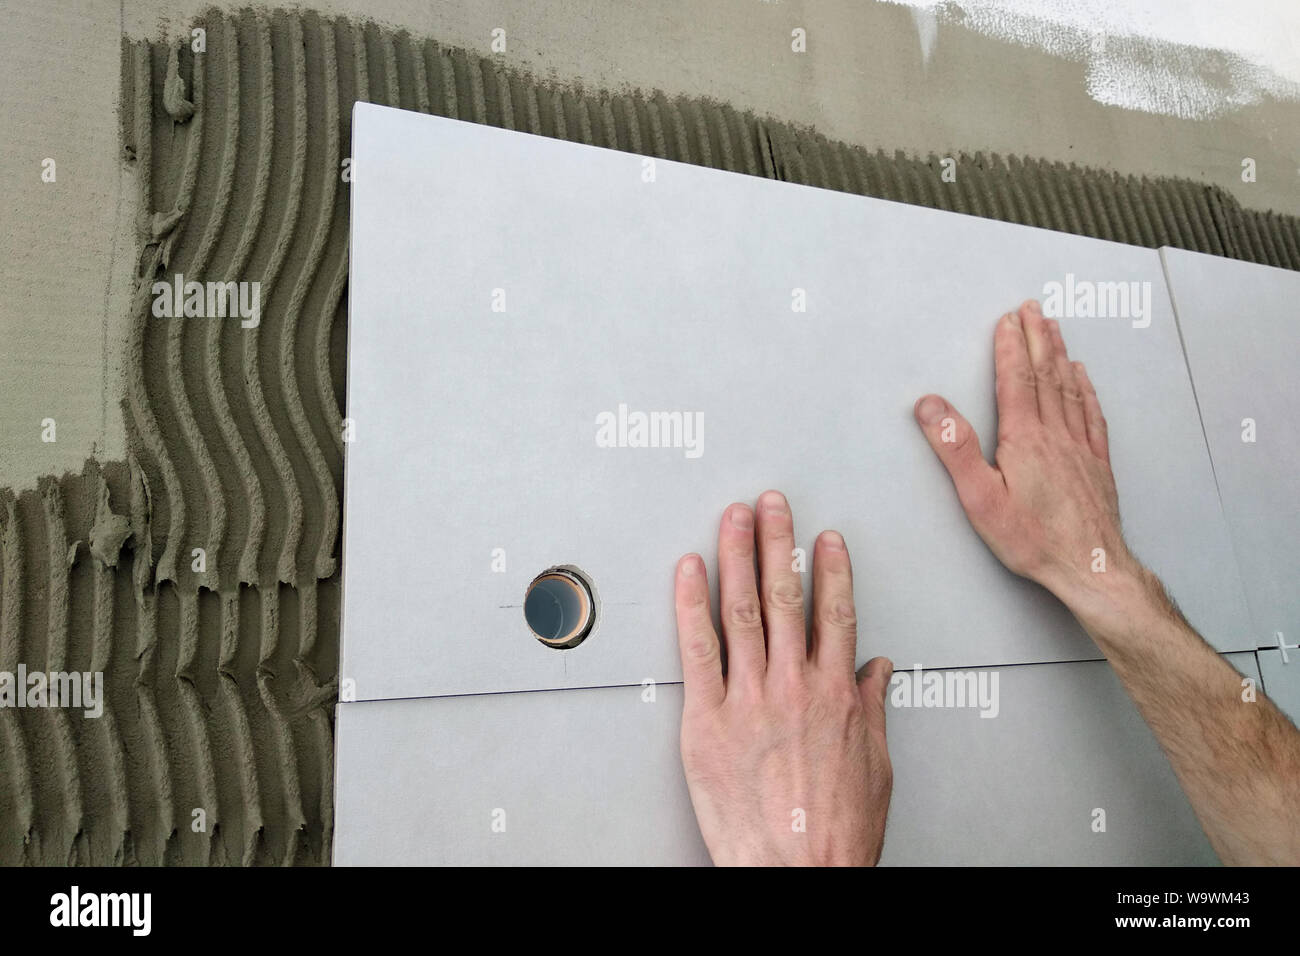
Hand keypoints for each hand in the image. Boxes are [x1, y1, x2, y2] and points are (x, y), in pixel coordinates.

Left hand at [673, 490, 892, 865]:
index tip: (824, 540)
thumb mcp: (875, 769)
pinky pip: (697, 648)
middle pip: (785, 596)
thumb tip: (877, 673)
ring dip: (737, 554)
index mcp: (836, 696)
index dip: (830, 569)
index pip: (835, 613)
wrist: (797, 875)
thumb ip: (873, 712)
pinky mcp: (708, 721)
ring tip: (734, 518)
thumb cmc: (834, 834)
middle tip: (772, 505)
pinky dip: (691, 603)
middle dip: (778, 543)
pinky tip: (690, 570)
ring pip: (742, 609)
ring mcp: (749, 700)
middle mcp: (794, 687)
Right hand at [912, 300, 1138, 611]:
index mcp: (1025, 439)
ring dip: (1060, 354)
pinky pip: (1091, 414)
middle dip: (1038, 338)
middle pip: (1046, 375)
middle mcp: (1056, 435)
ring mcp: (1081, 448)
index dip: (1010, 347)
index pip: (1015, 380)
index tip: (1007, 321)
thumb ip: (955, 448)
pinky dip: (1085, 389)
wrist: (1091, 567)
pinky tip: (1083, 378)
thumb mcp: (980, 498)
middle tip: (1032, 309)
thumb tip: (931, 407)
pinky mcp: (1097, 465)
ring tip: (1054, 329)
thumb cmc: (1033, 540)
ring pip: (1070, 389)